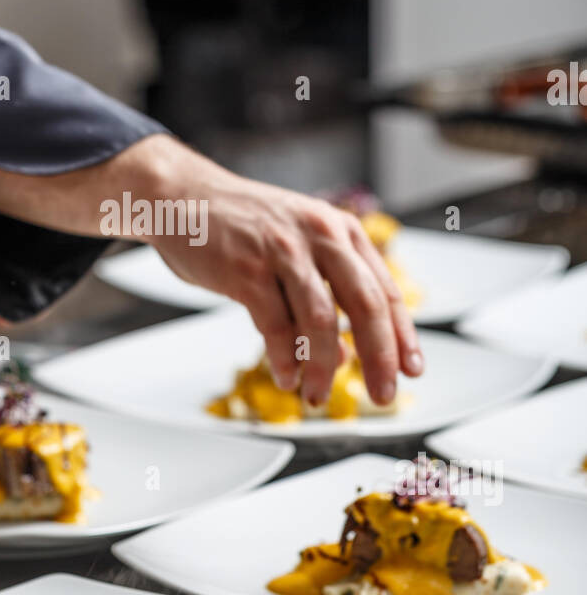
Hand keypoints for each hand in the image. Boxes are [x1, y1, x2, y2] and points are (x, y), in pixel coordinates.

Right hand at [147, 154, 423, 407]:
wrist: (182, 197)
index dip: (402, 335)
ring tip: (317, 396)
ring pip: (321, 321)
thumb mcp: (296, 249)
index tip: (412, 370)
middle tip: (384, 394)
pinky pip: (275, 326)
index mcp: (340, 230)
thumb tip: (344, 356)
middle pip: (366, 305)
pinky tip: (286, 378)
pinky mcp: (246, 269)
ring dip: (324, 368)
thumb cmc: (242, 228)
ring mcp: (283, 251)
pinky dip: (283, 359)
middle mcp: (319, 235)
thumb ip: (325, 295)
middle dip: (379, 357)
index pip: (385, 290)